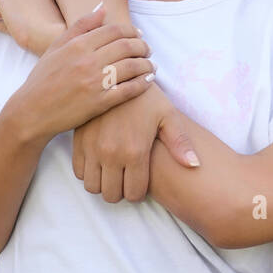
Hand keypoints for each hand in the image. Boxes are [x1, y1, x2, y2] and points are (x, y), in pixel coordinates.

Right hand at [9, 7, 155, 146]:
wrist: (32, 112)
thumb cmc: (43, 78)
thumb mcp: (56, 47)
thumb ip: (80, 26)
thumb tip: (103, 8)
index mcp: (78, 45)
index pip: (114, 30)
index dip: (131, 31)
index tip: (138, 35)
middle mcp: (88, 61)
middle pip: (127, 46)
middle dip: (142, 46)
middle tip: (148, 49)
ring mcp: (95, 82)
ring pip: (132, 67)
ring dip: (146, 64)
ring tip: (151, 65)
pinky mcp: (100, 103)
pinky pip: (129, 90)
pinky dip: (143, 84)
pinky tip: (148, 81)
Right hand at [73, 81, 200, 202]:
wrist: (117, 76)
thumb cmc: (147, 97)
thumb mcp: (168, 115)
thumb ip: (180, 142)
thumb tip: (194, 165)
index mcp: (135, 152)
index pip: (133, 194)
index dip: (138, 192)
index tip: (140, 183)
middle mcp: (111, 154)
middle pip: (111, 195)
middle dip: (120, 191)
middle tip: (126, 180)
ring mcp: (92, 148)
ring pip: (92, 187)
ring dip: (102, 184)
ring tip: (112, 173)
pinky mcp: (78, 141)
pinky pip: (78, 171)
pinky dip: (88, 172)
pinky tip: (99, 162)